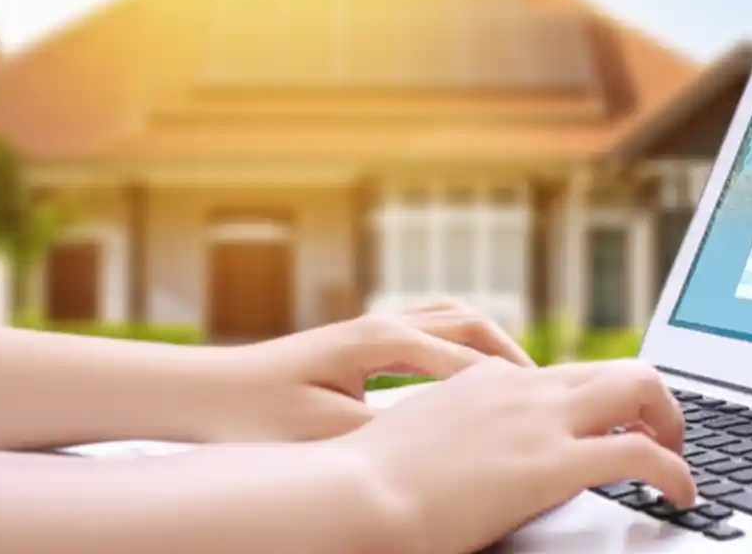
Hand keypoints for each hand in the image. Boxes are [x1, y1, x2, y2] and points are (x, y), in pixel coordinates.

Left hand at [202, 299, 533, 441]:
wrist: (204, 393)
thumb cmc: (256, 415)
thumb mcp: (326, 433)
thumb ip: (390, 430)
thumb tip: (443, 434)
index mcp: (380, 340)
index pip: (465, 360)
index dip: (509, 385)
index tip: (546, 405)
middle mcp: (383, 323)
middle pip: (469, 324)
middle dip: (511, 354)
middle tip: (546, 389)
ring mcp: (373, 325)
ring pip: (451, 318)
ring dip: (489, 342)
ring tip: (518, 376)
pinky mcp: (362, 339)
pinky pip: (431, 326)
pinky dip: (462, 341)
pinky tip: (466, 369)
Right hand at [332, 357, 694, 553]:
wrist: (357, 496)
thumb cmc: (372, 481)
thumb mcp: (421, 437)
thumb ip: (458, 431)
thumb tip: (472, 454)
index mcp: (492, 380)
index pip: (569, 375)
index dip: (604, 399)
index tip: (615, 423)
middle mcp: (525, 387)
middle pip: (617, 367)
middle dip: (654, 399)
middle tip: (663, 435)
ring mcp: (542, 420)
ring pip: (641, 388)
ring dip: (672, 422)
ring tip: (678, 459)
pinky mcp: (555, 463)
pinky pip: (642, 455)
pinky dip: (675, 472)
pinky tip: (681, 495)